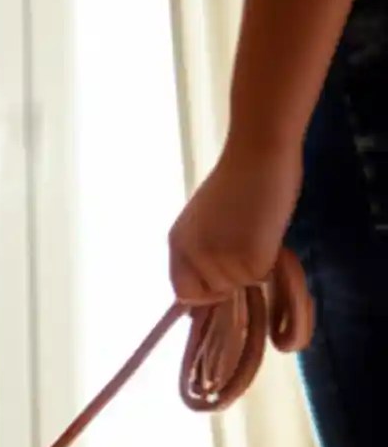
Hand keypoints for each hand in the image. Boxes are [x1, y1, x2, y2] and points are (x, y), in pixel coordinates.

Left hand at [168, 138, 303, 305]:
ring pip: (240, 284)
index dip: (205, 292)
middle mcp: (192, 254)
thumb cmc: (236, 182)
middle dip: (233, 275)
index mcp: (177, 243)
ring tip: (257, 233)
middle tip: (246, 243)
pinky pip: (261, 275)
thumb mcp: (203, 222)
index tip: (223, 282)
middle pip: (215, 291)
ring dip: (253, 266)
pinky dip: (269, 260)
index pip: (183, 291)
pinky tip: (268, 233)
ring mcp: (220, 258)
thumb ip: (200, 251)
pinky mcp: (250, 257)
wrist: (258, 154)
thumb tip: (210, 286)